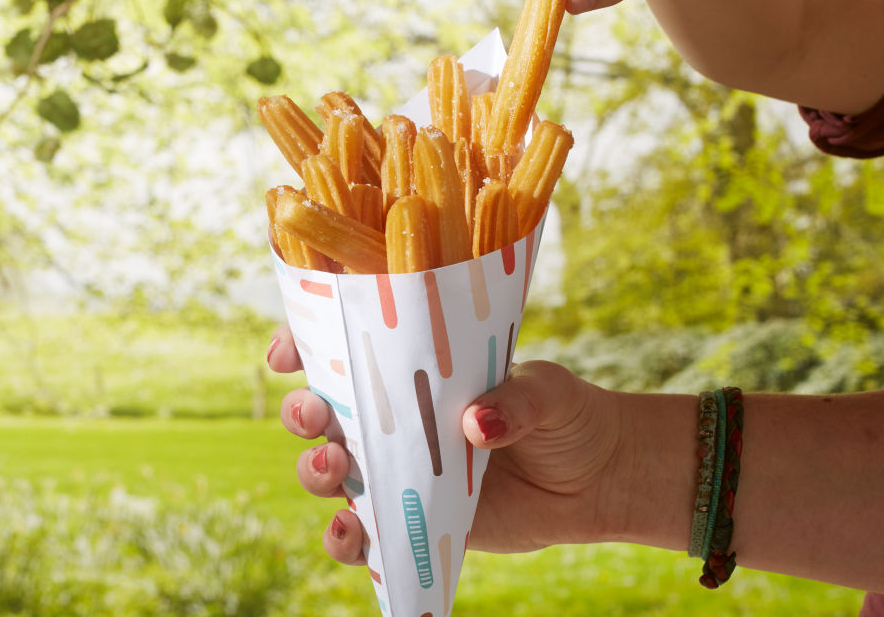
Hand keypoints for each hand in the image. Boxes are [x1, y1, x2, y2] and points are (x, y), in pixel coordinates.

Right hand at [266, 323, 630, 562]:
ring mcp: (399, 472)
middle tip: (317, 416)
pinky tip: (350, 532)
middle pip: (320, 413)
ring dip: (316, 471)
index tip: (287, 352)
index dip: (303, 344)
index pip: (344, 350)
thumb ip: (517, 401)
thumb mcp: (549, 392)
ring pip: (329, 473)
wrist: (596, 477)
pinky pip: (363, 535)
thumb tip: (476, 424)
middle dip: (302, 412)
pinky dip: (346, 539)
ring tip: (337, 468)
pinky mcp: (412, 522)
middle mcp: (393, 420)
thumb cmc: (565, 414)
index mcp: (412, 372)